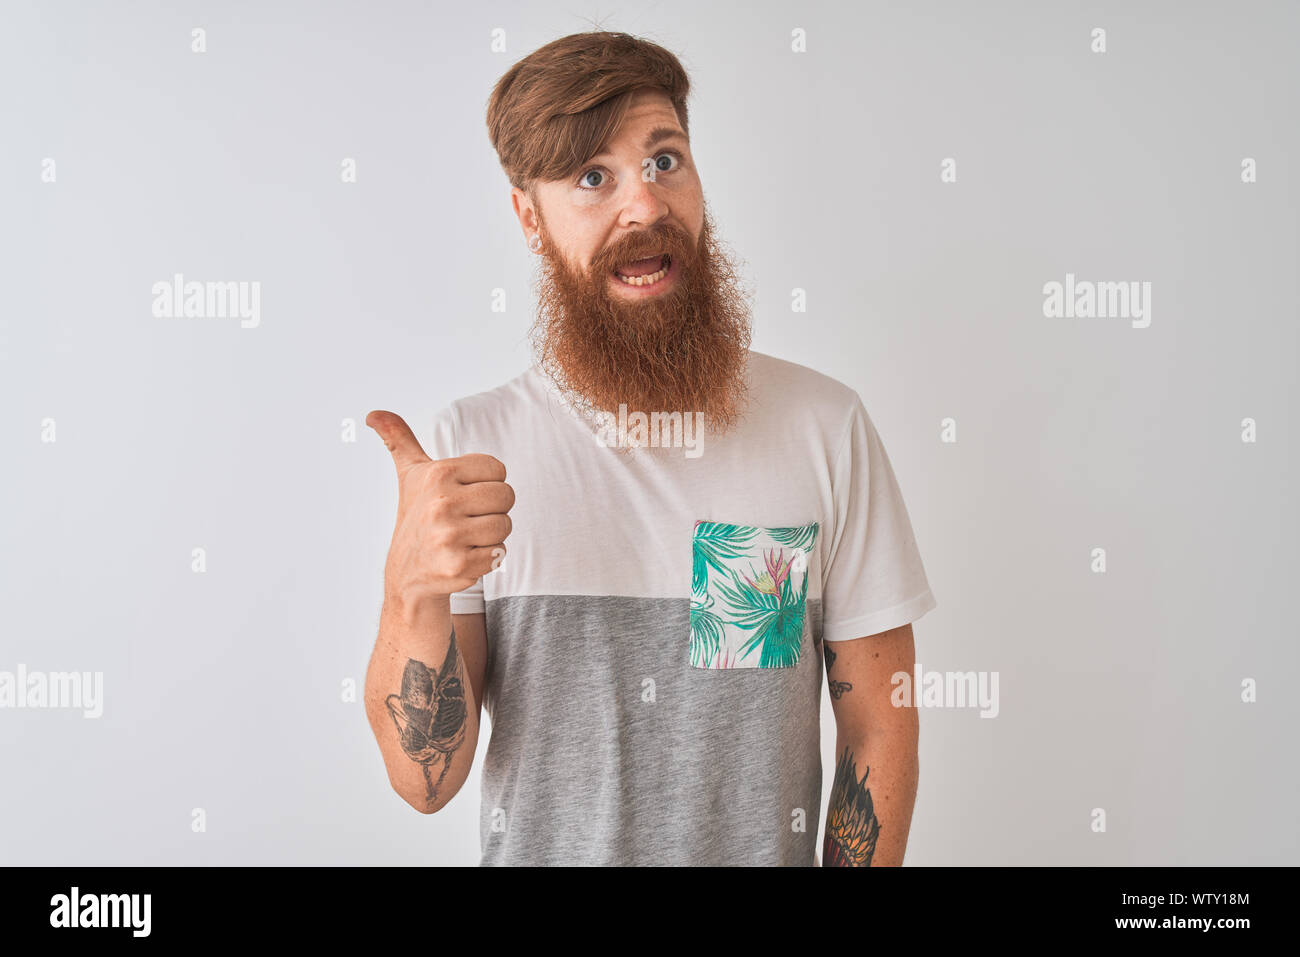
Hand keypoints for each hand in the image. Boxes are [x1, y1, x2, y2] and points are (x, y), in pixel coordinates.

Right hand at [367, 410, 513, 601]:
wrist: (406, 575)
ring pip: (504, 525)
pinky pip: (499, 554)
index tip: (464, 495)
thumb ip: (399, 439)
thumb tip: (374, 414)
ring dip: (491, 535)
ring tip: (464, 538)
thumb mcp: (409, 475)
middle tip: (466, 519)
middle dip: (492, 509)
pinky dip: (487, 558)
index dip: (486, 484)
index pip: (498, 470)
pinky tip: (464, 556)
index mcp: (438, 474)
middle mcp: (442, 503)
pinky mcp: (459, 565)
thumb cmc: (416, 517)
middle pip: (506, 496)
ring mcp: (449, 536)